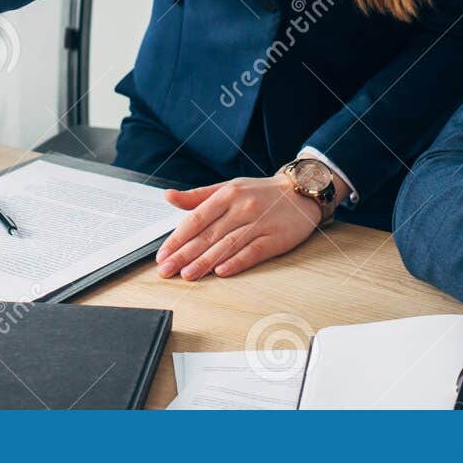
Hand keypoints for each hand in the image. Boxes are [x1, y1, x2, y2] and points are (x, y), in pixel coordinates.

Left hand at [153, 174, 321, 280]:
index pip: (196, 218)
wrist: (300, 191)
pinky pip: (254, 252)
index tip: (162, 254)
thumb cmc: (260, 192)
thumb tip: (169, 196)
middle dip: (184, 254)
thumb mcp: (228, 187)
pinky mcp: (276, 238)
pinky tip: (222, 272)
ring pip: (228, 245)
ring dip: (205, 262)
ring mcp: (259, 223)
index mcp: (227, 194)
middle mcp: (242, 207)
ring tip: (187, 274)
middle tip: (167, 270)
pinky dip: (237, 262)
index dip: (177, 238)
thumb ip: (198, 196)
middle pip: (208, 235)